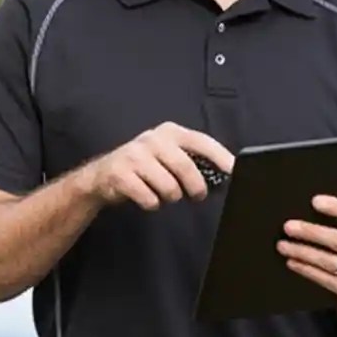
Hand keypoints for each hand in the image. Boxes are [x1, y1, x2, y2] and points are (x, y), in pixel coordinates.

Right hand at [83, 121, 234, 209]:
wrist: (101, 176)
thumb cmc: (144, 167)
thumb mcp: (168, 155)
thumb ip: (192, 159)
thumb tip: (225, 174)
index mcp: (169, 132)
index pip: (201, 141)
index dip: (220, 157)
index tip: (235, 171)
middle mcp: (152, 140)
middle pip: (186, 167)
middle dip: (196, 187)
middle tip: (197, 196)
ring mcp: (134, 156)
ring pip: (168, 187)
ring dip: (170, 198)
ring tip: (163, 194)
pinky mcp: (120, 174)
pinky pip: (149, 199)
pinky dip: (151, 204)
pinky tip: (146, 198)